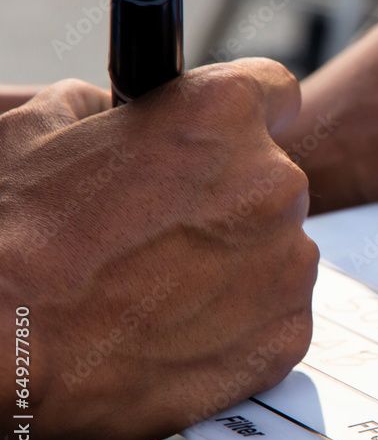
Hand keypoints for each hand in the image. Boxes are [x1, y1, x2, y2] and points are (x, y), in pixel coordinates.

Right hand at [0, 60, 317, 439]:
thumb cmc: (15, 241)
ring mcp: (286, 264)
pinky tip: (180, 329)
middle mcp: (272, 184)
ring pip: (279, 252)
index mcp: (222, 115)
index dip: (242, 118)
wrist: (2, 347)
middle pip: (271, 181)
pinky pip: (276, 317)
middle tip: (164, 232)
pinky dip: (241, 324)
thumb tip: (114, 115)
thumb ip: (105, 110)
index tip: (226, 139)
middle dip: (227, 200)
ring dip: (237, 263)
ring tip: (164, 290)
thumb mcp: (40, 130)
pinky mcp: (283, 335)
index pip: (271, 92)